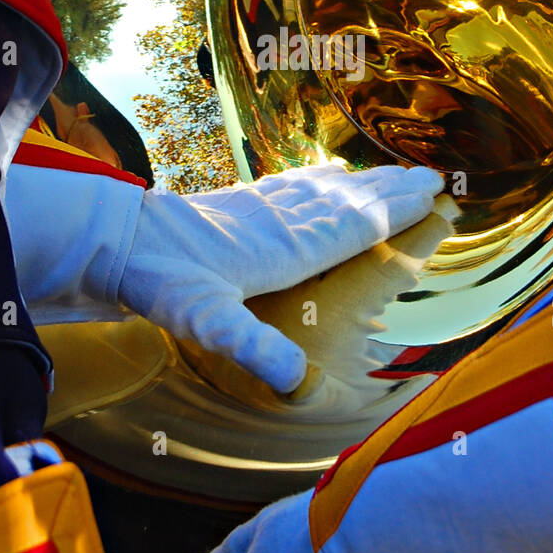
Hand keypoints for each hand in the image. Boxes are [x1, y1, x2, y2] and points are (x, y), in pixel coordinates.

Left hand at [118, 163, 442, 391]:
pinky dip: (321, 177)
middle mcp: (282, 221)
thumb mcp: (208, 325)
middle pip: (349, 201)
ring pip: (325, 190)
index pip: (354, 226)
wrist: (118, 239)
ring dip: (364, 181)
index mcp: (287, 249)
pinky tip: (328, 171)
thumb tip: (299, 381)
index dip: (395, 211)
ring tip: (395, 171)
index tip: (432, 192)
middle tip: (434, 175)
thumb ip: (254, 347)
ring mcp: (261, 207)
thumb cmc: (164, 281)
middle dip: (392, 189)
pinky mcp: (240, 202)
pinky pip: (294, 185)